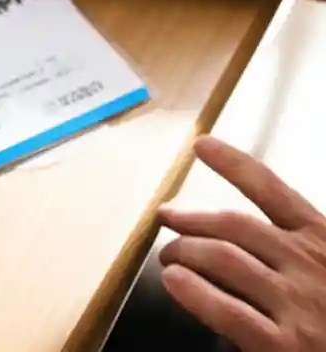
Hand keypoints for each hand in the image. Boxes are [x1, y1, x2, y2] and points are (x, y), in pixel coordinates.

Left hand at [156, 136, 325, 350]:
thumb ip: (294, 250)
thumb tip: (238, 234)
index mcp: (323, 241)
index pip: (274, 192)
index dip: (235, 165)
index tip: (202, 145)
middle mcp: (310, 265)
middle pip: (235, 225)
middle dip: (192, 218)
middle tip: (167, 218)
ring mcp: (298, 304)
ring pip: (223, 259)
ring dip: (185, 252)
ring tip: (168, 258)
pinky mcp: (285, 345)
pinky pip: (229, 311)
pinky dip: (196, 293)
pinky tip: (175, 281)